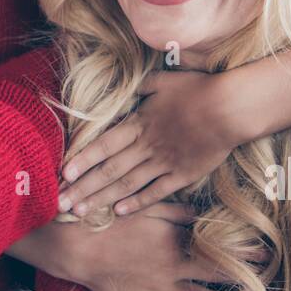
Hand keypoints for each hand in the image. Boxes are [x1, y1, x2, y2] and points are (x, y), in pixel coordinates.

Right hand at [49, 202, 249, 290]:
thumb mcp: (148, 208)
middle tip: (269, 280)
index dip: (247, 251)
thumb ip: (180, 211)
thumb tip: (206, 213)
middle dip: (248, 277)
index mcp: (179, 239)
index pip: (222, 247)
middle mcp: (177, 265)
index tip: (267, 252)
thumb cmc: (114, 222)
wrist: (80, 248)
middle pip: (222, 275)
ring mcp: (165, 289)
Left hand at [59, 69, 252, 217]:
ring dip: (101, 198)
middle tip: (61, 202)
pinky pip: (155, 191)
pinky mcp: (182, 175)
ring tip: (81, 210)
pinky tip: (118, 211)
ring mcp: (164, 162)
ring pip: (126, 184)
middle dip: (82, 187)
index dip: (82, 159)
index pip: (103, 144)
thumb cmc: (197, 90)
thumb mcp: (163, 80)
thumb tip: (127, 87)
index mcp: (139, 122)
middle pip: (108, 169)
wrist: (230, 108)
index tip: (63, 173)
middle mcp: (147, 145)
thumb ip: (141, 87)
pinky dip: (136, 202)